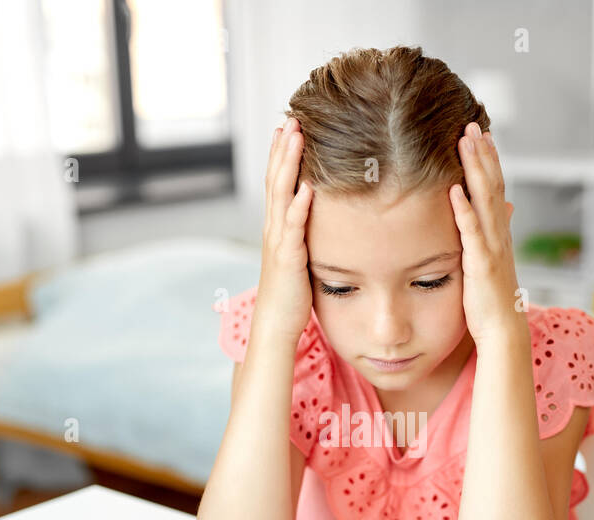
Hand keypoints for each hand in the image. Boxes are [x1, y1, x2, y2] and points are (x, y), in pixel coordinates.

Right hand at [254, 116, 314, 345]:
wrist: (275, 326)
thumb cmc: (291, 295)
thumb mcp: (299, 257)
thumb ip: (305, 236)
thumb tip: (319, 219)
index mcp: (277, 228)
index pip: (278, 183)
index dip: (281, 155)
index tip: (289, 127)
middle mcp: (273, 229)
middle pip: (276, 180)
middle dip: (283, 149)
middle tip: (291, 119)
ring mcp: (279, 242)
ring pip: (282, 196)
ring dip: (288, 166)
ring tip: (295, 138)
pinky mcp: (289, 259)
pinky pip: (293, 229)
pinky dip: (300, 206)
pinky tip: (308, 187)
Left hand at [449, 122, 521, 342]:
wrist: (503, 330)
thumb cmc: (491, 299)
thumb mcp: (490, 260)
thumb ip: (492, 233)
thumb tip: (501, 209)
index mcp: (499, 232)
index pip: (495, 188)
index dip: (489, 160)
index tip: (480, 134)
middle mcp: (499, 233)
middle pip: (492, 184)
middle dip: (482, 154)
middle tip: (472, 124)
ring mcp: (492, 247)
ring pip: (484, 200)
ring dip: (475, 170)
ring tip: (466, 142)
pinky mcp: (481, 264)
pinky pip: (471, 232)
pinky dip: (463, 210)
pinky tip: (453, 190)